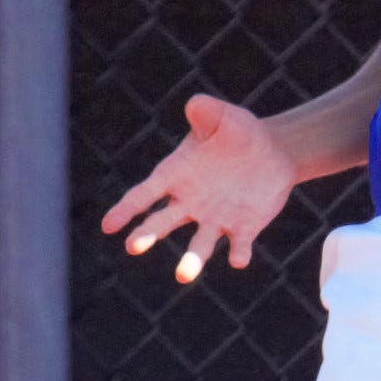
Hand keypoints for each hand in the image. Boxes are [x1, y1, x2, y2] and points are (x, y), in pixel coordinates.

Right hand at [102, 96, 296, 284]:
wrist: (271, 152)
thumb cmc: (237, 133)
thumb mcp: (222, 116)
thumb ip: (206, 112)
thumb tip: (195, 105)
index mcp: (175, 176)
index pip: (144, 195)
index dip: (126, 210)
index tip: (109, 226)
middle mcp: (189, 203)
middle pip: (162, 223)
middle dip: (147, 234)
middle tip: (132, 247)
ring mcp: (215, 219)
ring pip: (199, 245)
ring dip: (191, 260)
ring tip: (182, 275)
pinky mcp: (243, 228)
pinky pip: (238, 245)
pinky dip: (238, 253)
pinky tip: (238, 259)